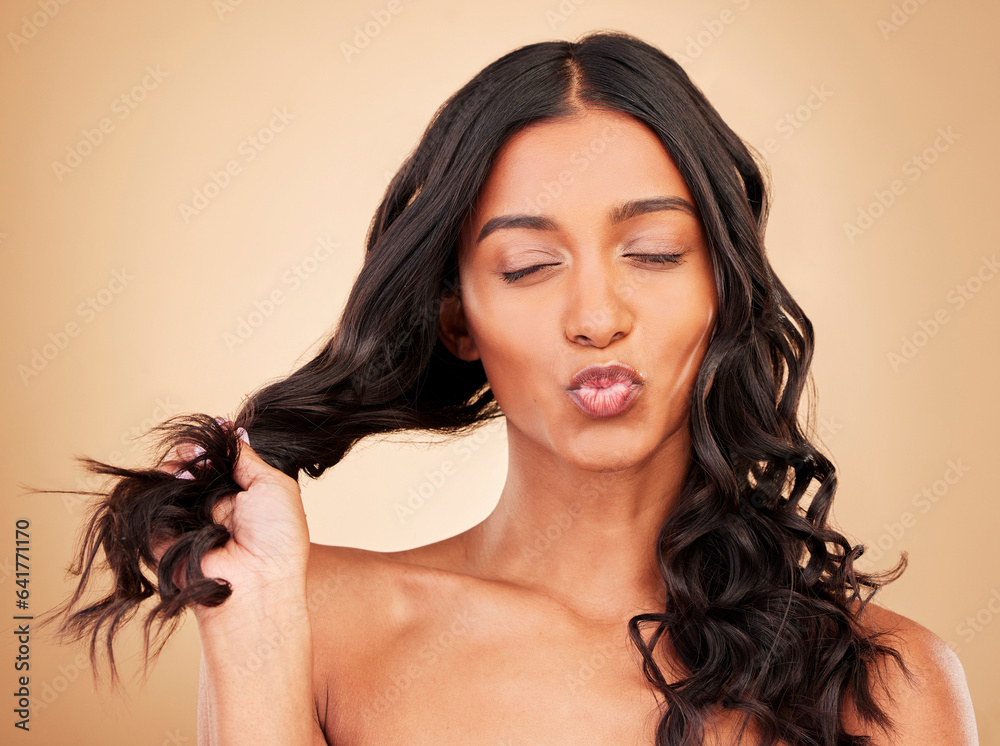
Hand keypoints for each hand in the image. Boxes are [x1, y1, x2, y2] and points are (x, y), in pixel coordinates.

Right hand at [153, 420, 309, 611]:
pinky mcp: (165, 535)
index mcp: (246, 497)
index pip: (224, 463)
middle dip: (194, 452)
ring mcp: (191, 520)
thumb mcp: (274, 485)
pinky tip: (175, 478)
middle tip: (195, 447)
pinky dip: (161, 486)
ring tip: (187, 464)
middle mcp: (217, 508)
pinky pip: (155, 503)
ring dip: (178, 467)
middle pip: (197, 468)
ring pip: (174, 482)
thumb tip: (232, 431)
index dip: (217, 446)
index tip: (215, 430)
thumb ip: (248, 458)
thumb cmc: (277, 537)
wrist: (256, 585)